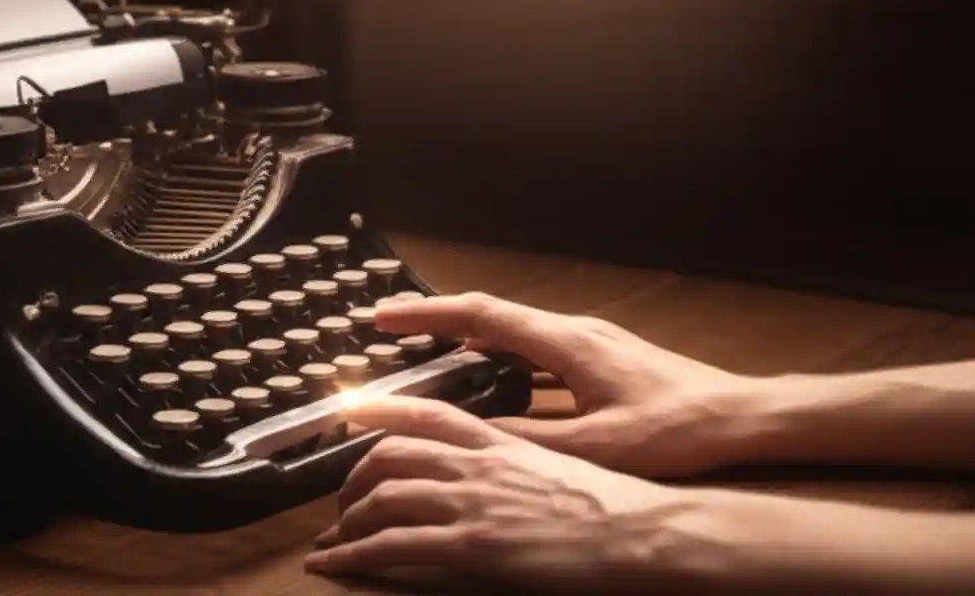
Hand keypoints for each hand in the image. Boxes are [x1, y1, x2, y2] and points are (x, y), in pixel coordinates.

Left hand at [307, 395, 710, 593]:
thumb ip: (516, 465)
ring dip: (347, 519)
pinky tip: (332, 564)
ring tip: (336, 538)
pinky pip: (391, 547)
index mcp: (501, 443)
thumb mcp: (559, 468)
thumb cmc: (615, 506)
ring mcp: (470, 504)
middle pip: (392, 453)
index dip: (381, 409)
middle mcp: (477, 465)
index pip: (427, 413)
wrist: (642, 531)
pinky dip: (351, 555)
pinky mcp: (469, 547)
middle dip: (354, 476)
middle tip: (342, 499)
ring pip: (382, 496)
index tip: (350, 412)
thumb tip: (495, 477)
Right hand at [375, 292, 760, 476]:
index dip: (427, 315)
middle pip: (491, 315)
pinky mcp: (600, 355)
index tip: (384, 317)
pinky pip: (536, 346)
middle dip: (436, 319)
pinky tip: (491, 374)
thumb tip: (474, 439)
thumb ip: (533, 442)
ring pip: (513, 329)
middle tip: (390, 327)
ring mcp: (588, 340)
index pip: (481, 317)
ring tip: (428, 349)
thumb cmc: (678, 429)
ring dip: (468, 335)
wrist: (738, 416)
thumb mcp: (599, 447)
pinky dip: (502, 353)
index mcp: (566, 343)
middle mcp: (573, 331)